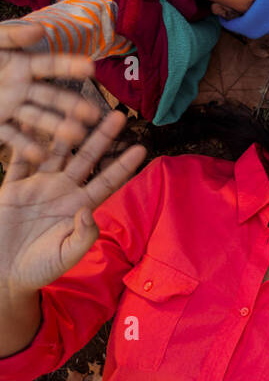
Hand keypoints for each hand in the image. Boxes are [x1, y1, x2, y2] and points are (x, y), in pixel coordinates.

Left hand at [0, 25, 101, 164]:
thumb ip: (11, 36)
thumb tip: (41, 31)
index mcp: (21, 64)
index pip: (50, 66)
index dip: (69, 67)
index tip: (90, 69)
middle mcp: (20, 87)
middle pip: (50, 97)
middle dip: (72, 106)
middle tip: (93, 115)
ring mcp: (9, 107)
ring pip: (37, 119)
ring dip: (57, 128)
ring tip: (76, 137)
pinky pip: (12, 137)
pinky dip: (25, 146)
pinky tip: (40, 156)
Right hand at [0, 110, 145, 292]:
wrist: (3, 273)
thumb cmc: (40, 269)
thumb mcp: (67, 255)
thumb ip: (83, 236)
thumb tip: (89, 212)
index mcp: (79, 207)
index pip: (107, 181)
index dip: (124, 165)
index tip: (142, 147)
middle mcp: (62, 191)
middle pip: (86, 158)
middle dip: (102, 137)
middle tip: (119, 115)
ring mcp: (37, 186)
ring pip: (56, 152)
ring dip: (67, 131)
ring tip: (79, 108)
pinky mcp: (14, 187)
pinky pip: (21, 160)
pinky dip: (27, 141)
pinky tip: (34, 120)